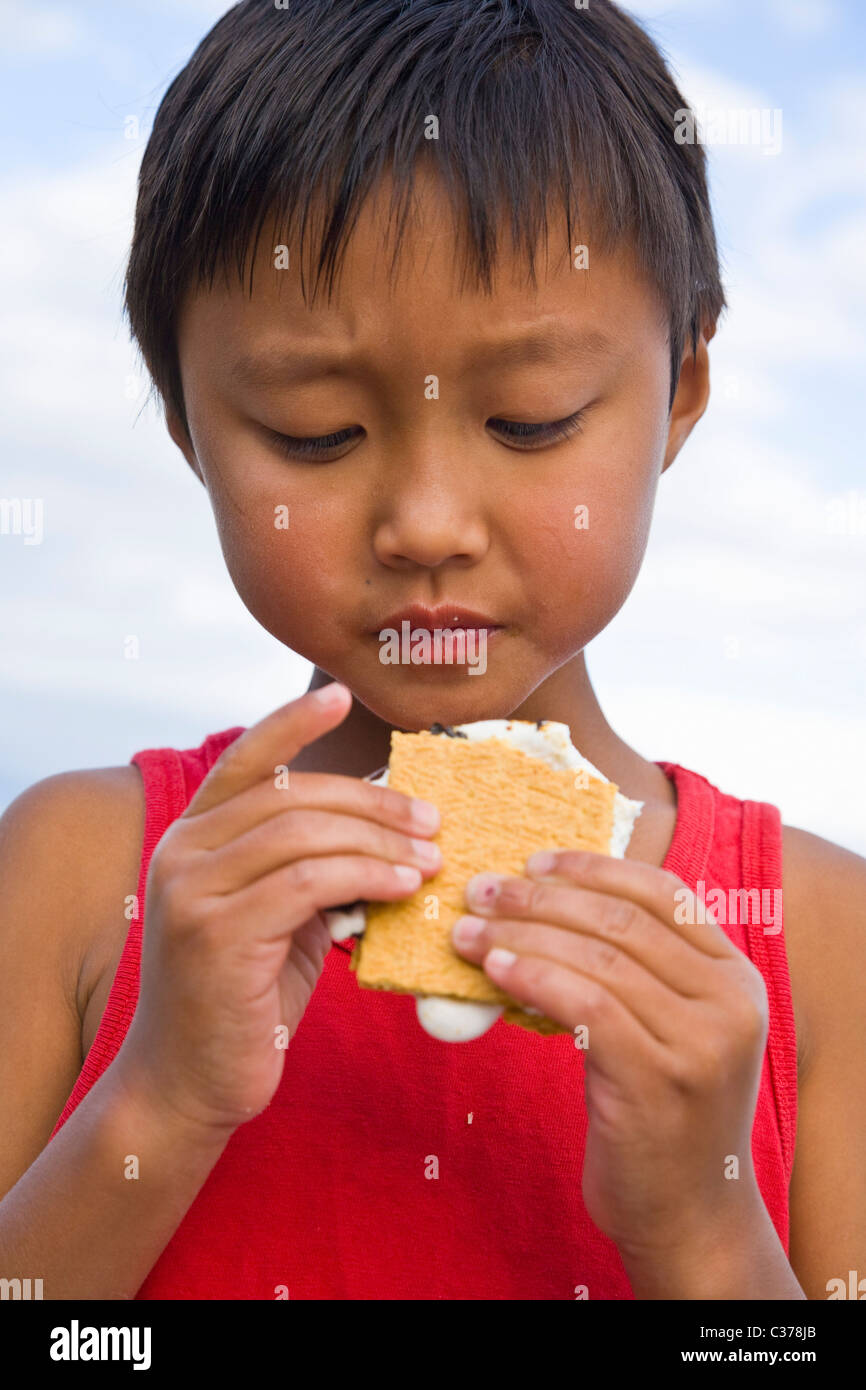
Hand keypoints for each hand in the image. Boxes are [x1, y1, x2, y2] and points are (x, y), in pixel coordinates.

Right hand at [117, 684, 441, 1137]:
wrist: (187, 1084)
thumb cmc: (242, 999)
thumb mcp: (277, 918)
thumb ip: (309, 868)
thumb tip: (384, 827)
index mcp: (193, 837)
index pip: (247, 761)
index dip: (294, 723)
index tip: (343, 695)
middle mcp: (181, 851)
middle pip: (291, 795)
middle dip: (372, 801)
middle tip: (431, 820)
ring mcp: (191, 891)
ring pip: (302, 833)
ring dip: (378, 839)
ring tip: (430, 857)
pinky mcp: (215, 935)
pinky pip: (307, 883)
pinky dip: (366, 876)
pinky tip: (403, 886)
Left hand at [450, 850, 769, 1264]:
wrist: (688, 1216)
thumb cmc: (659, 1114)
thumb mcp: (663, 1029)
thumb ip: (631, 971)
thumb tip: (537, 905)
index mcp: (735, 976)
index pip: (662, 893)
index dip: (592, 868)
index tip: (531, 862)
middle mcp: (731, 1002)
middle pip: (623, 920)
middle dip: (541, 898)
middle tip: (481, 890)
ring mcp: (701, 1043)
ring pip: (600, 958)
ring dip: (523, 935)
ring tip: (469, 931)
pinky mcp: (659, 1081)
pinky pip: (587, 1006)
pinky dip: (534, 977)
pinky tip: (495, 970)